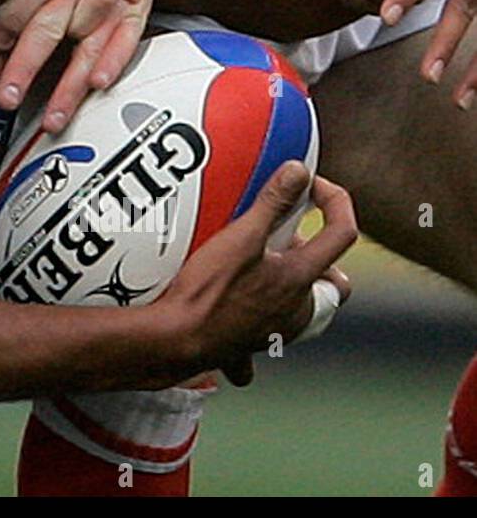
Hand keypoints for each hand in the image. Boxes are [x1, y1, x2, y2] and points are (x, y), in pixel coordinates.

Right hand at [161, 162, 355, 386]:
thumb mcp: (240, 237)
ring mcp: (277, 332)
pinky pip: (265, 335)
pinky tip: (239, 311)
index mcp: (301, 278)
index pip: (342, 233)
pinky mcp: (251, 346)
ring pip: (303, 306)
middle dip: (317, 255)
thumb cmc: (208, 292)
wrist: (176, 340)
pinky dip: (260, 321)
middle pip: (331, 280)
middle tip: (286, 236)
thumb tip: (299, 171)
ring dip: (292, 284)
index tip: (310, 186)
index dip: (334, 201)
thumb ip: (272, 202)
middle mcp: (298, 309)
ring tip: (263, 265)